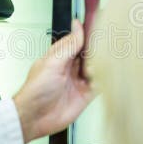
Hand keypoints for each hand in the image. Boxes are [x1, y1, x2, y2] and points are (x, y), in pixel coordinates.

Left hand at [13, 20, 94, 142]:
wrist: (35, 117)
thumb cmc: (35, 90)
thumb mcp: (53, 62)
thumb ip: (69, 45)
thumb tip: (77, 26)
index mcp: (60, 56)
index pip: (78, 40)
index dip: (88, 33)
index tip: (100, 25)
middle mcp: (70, 67)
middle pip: (90, 53)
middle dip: (98, 49)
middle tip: (108, 44)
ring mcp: (78, 80)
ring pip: (96, 68)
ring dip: (101, 64)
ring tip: (105, 61)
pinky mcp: (85, 94)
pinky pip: (100, 84)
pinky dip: (104, 80)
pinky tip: (104, 76)